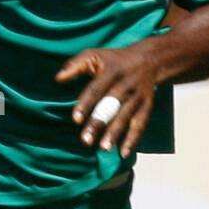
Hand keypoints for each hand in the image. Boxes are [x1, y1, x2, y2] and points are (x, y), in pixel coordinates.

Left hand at [56, 41, 158, 157]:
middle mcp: (126, 84)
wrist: (150, 59)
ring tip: (103, 148)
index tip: (76, 119)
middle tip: (85, 140)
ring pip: (126, 116)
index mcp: (112, 71)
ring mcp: (138, 96)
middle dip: (99, 123)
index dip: (86, 104)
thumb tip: (58, 78)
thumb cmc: (114, 60)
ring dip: (115, 133)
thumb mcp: (94, 55)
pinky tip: (123, 153)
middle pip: (111, 106)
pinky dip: (133, 139)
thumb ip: (75, 65)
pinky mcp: (147, 106)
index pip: (97, 89)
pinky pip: (140, 124)